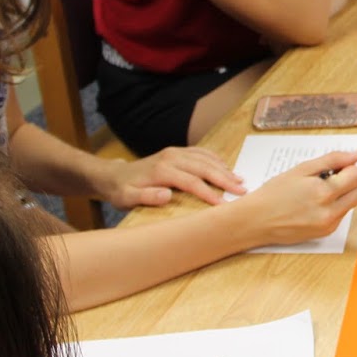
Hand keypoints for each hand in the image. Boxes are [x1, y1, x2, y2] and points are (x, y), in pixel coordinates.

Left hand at [101, 147, 242, 208]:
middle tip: (242, 190)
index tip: (223, 205)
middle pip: (204, 167)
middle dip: (224, 179)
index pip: (191, 182)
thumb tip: (167, 195)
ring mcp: (175, 152)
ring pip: (205, 158)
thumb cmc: (122, 191)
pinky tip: (225, 167)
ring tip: (239, 180)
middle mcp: (171, 157)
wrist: (114, 176)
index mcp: (161, 170)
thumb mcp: (127, 199)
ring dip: (223, 169)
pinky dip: (215, 159)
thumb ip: (146, 197)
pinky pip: (201, 152)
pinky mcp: (177, 151)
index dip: (209, 193)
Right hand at [235, 150, 356, 245]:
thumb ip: (333, 159)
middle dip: (352, 182)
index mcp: (324, 192)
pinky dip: (334, 206)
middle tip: (333, 178)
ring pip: (352, 204)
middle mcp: (330, 212)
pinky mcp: (326, 233)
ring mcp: (329, 225)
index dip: (350, 168)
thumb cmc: (275, 192)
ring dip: (344, 194)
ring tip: (318, 191)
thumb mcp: (302, 169)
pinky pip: (341, 215)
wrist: (256, 220)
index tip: (336, 168)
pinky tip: (314, 204)